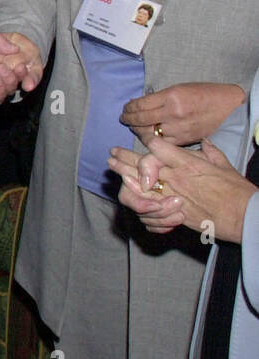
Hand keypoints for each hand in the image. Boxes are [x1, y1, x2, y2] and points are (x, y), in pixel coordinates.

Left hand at [111, 138, 254, 242]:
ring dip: (124, 175)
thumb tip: (206, 143)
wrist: (245, 217)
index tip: (142, 141)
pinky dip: (137, 200)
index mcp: (188, 163)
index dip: (149, 143)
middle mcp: (175, 178)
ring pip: (138, 184)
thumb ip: (211, 153)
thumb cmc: (238, 191)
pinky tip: (129, 192)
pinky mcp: (172, 213)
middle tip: (113, 153)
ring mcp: (171, 196)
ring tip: (114, 168)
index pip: (157, 147)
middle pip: (141, 164)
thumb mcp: (225, 166)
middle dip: (125, 157)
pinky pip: (147, 207)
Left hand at [120, 82, 245, 146]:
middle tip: (124, 118)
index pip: (141, 104)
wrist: (227, 105)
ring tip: (133, 126)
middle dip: (129, 119)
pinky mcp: (185, 139)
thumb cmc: (203, 93)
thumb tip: (138, 103)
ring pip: (149, 133)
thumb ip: (158, 98)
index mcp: (171, 97)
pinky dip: (151, 140)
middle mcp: (174, 113)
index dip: (129, 107)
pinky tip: (147, 136)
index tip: (125, 108)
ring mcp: (179, 128)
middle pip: (142, 120)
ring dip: (137, 130)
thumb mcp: (178, 88)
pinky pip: (162, 143)